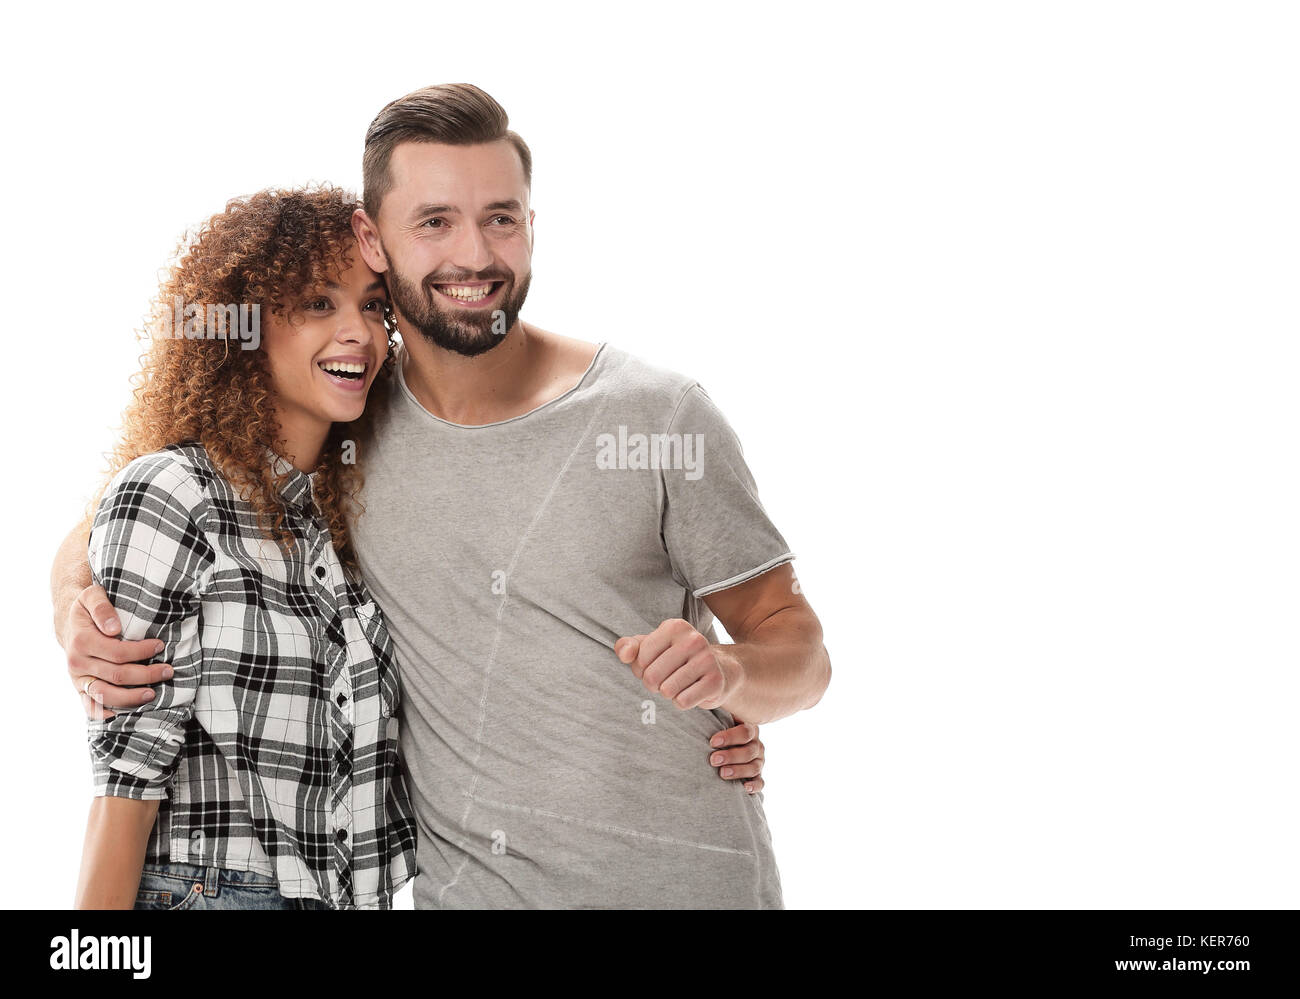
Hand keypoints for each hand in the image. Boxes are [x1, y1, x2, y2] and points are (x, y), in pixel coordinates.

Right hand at [63, 584, 172, 720]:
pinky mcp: (80, 688)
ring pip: (104, 695)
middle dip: (146, 675)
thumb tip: (114, 627)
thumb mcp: (92, 596)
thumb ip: (102, 608)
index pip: (118, 652)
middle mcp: (78, 663)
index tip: (160, 646)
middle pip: (116, 675)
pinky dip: (104, 713)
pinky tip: (122, 715)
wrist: (69, 622)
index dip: (142, 651)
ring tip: (153, 694)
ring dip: (130, 698)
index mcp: (82, 641)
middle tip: (168, 671)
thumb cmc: (87, 608)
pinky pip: (89, 706)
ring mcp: (78, 678)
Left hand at [614, 618, 740, 710]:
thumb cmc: (674, 659)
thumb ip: (627, 647)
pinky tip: (691, 692)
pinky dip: (682, 702)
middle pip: (652, 677)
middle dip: (654, 684)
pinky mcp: (716, 681)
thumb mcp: (648, 648)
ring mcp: (707, 659)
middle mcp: (693, 639)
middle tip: (667, 678)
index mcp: (674, 626)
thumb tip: (624, 654)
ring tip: (680, 684)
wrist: (718, 670)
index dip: (641, 669)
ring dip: (668, 694)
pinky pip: (682, 702)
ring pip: (667, 691)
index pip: (640, 658)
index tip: (655, 665)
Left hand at [709, 720, 764, 794]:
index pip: (745, 732)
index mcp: (748, 729)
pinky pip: (760, 782)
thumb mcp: (718, 723)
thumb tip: (692, 707)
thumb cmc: (716, 736)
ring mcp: (758, 761)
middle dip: (731, 756)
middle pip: (749, 751)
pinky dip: (754, 785)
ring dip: (738, 771)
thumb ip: (713, 716)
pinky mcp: (757, 777)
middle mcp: (755, 745)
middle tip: (713, 760)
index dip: (730, 737)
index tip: (712, 742)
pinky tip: (744, 787)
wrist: (721, 750)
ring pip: (754, 767)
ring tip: (722, 774)